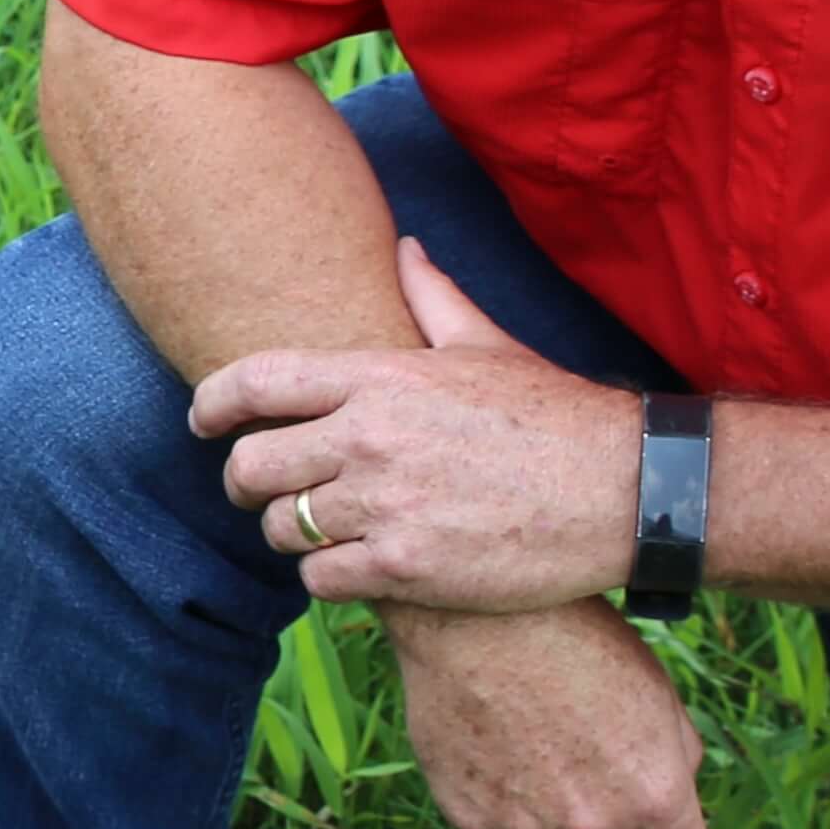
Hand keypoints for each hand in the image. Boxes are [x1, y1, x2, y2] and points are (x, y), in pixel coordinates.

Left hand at [193, 239, 645, 612]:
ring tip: (321, 531)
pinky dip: (328, 578)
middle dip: (246, 481)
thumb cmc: (556, 417)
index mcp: (380, 377)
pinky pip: (320, 580)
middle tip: (262, 491)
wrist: (626, 490)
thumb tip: (404, 248)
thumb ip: (431, 297)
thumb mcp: (489, 344)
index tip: (203, 421)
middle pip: (252, 465)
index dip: (213, 403)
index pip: (256, 382)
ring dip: (292, 533)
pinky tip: (355, 568)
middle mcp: (369, 437)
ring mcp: (383, 504)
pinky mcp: (405, 567)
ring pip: (281, 527)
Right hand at [390, 600, 724, 828]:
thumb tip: (675, 822)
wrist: (474, 612)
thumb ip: (674, 765)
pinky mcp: (470, 819)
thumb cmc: (577, 642)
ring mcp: (526, 827)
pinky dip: (505, 812)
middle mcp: (594, 823)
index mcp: (655, 792)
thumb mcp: (654, 697)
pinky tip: (500, 750)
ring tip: (542, 760)